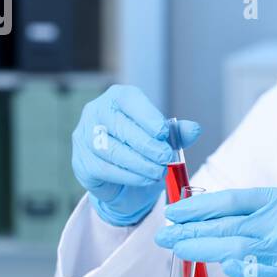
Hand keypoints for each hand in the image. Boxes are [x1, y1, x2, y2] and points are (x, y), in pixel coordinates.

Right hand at [72, 84, 200, 225]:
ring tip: (158, 171)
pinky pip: (104, 169)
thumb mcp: (163, 139)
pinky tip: (145, 179)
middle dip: (146, 144)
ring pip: (110, 149)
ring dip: (138, 163)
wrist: (123, 178)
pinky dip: (128, 176)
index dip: (147, 117)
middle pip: (119, 126)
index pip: (128, 100)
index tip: (164, 134)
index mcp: (117, 97)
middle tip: (166, 158)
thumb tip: (194, 129)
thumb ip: (178, 133)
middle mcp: (96, 112)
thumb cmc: (143, 148)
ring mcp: (84, 137)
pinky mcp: (81, 162)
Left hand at [155, 187, 276, 276]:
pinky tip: (224, 266)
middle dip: (190, 230)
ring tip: (176, 250)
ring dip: (201, 248)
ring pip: (236, 246)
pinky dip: (244, 269)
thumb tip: (200, 220)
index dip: (197, 206)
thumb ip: (247, 219)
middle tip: (163, 235)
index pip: (230, 200)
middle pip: (227, 223)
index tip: (172, 212)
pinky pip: (264, 272)